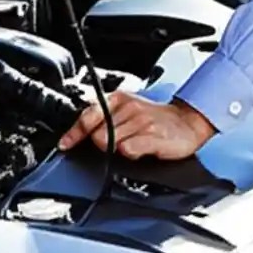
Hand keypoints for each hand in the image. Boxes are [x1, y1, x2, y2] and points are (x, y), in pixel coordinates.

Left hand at [58, 91, 216, 160]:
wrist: (188, 123)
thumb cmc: (154, 119)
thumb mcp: (127, 111)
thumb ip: (106, 118)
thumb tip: (82, 133)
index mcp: (118, 99)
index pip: (88, 116)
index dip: (74, 133)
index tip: (64, 144)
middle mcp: (129, 107)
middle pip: (97, 134)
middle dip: (101, 143)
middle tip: (115, 143)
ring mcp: (142, 121)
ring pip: (111, 143)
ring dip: (117, 148)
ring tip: (132, 143)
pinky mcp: (154, 136)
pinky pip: (129, 150)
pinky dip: (131, 154)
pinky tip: (140, 151)